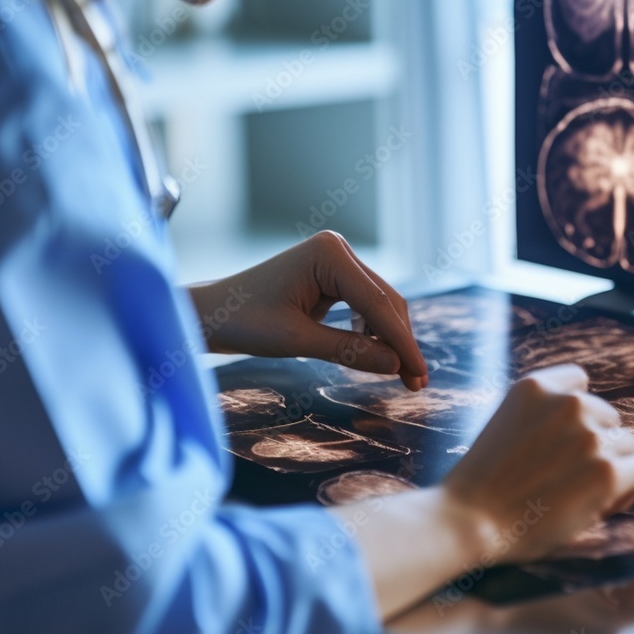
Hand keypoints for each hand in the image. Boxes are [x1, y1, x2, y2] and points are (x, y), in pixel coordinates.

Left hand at [188, 230, 428, 389]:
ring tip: (401, 376)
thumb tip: (396, 365)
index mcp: (329, 254)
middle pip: (385, 300)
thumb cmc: (245, 321)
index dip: (403, 343)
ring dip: (390, 338)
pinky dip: (372, 330)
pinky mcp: (332, 275)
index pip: (379, 304)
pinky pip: (363, 304)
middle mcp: (338, 249)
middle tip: (416, 383)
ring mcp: (336, 260)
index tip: (420, 375)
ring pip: (379, 303)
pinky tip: (376, 356)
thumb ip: (349, 351)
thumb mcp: (297, 341)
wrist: (212, 313)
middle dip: (400, 342)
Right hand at [440, 364, 633, 564]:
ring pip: (629, 444)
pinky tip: (602, 504)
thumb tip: (594, 426)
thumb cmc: (484, 483)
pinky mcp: (607, 471)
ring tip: (581, 494)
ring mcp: (589, 436)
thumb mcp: (509, 423)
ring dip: (613, 467)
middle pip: (609, 418)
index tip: (563, 443)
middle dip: (596, 445)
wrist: (470, 520)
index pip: (580, 382)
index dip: (578, 415)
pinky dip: (630, 488)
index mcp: (534, 386)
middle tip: (568, 479)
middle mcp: (566, 403)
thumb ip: (544, 415)